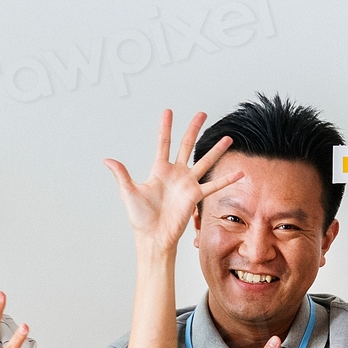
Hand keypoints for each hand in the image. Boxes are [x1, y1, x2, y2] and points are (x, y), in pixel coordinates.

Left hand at [104, 110, 243, 254]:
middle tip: (202, 114)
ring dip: (216, 150)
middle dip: (194, 129)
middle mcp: (176, 173)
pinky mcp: (196, 196)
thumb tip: (107, 160)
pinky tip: (239, 173)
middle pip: (187, 145)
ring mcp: (188, 183)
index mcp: (159, 170)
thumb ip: (122, 174)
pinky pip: (214, 185)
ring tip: (228, 138)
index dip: (166, 127)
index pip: (163, 143)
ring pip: (205, 161)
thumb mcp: (129, 192)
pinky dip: (227, 179)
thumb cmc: (140, 217)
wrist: (153, 236)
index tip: (169, 112)